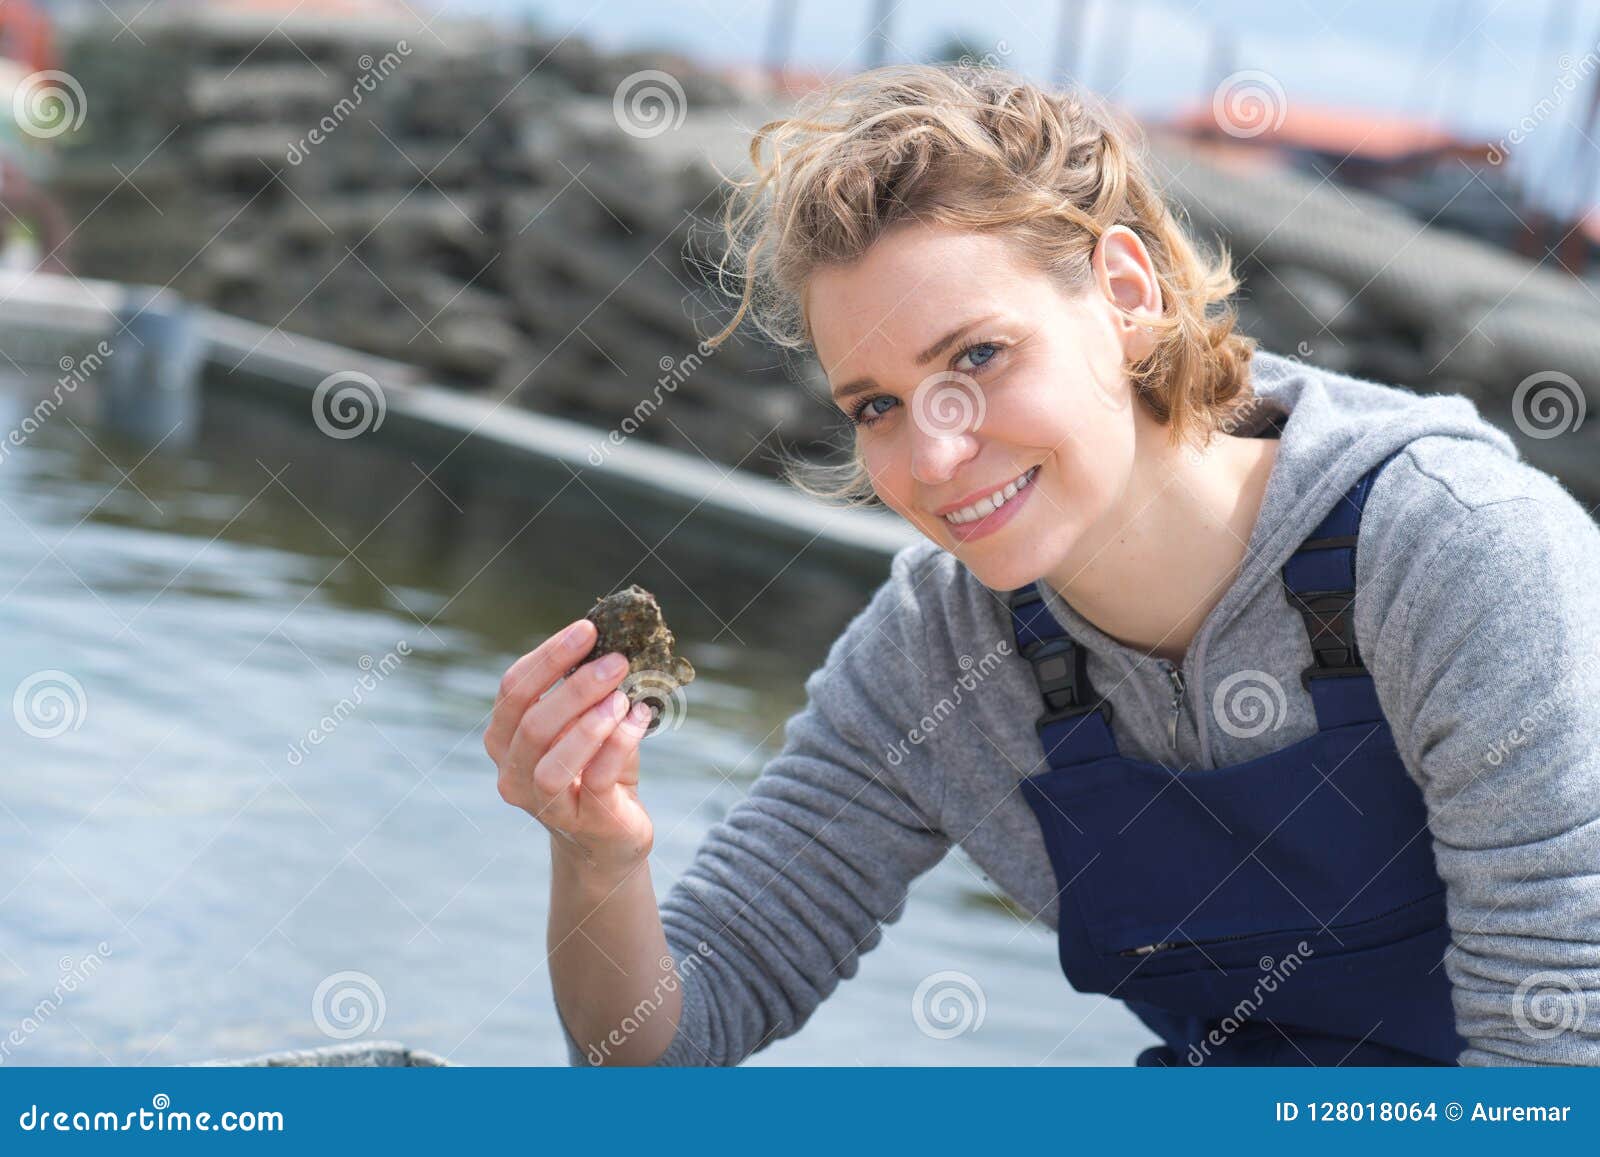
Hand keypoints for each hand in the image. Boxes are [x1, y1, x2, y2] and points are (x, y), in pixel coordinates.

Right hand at [486, 619, 654, 876]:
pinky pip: (595, 780)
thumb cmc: (596, 768)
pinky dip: (618, 745)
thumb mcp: (587, 723)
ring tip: (622, 698)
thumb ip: (589, 690)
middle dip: (575, 686)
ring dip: (589, 723)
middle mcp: (512, 774)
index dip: (549, 656)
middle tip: (616, 660)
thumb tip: (612, 641)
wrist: (611, 835)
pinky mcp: (582, 822)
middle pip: (530, 722)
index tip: (588, 630)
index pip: (513, 689)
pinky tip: (638, 719)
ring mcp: (543, 804)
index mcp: (504, 739)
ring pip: (551, 763)